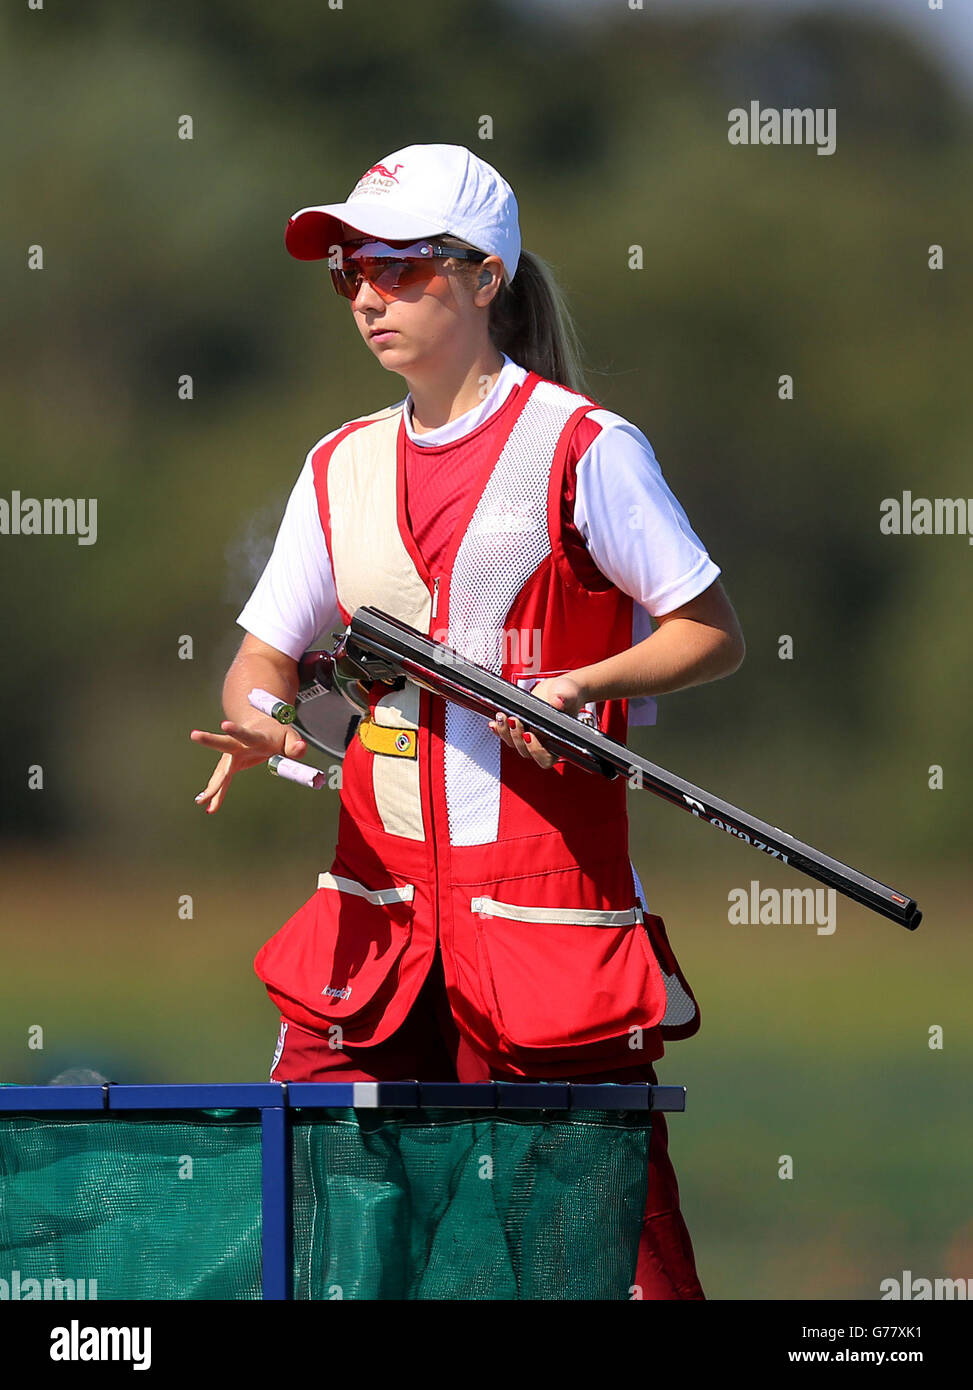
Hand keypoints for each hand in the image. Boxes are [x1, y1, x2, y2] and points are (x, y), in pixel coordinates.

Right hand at [190, 718, 307, 814]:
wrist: (261, 726)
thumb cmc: (277, 733)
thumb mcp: (290, 737)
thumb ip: (295, 745)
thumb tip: (300, 749)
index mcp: (255, 737)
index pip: (246, 733)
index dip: (236, 730)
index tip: (224, 725)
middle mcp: (239, 745)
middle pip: (224, 744)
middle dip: (210, 740)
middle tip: (194, 735)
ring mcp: (232, 756)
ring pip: (220, 770)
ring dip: (211, 785)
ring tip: (200, 800)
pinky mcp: (230, 766)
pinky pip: (223, 782)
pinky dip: (216, 794)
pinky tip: (208, 807)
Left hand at [488, 674, 587, 771]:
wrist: (558, 689)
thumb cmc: (568, 694)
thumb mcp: (569, 694)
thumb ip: (565, 698)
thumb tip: (558, 702)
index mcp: (558, 742)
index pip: (546, 758)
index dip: (535, 750)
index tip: (529, 734)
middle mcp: (543, 743)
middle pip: (525, 752)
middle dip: (516, 737)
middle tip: (514, 720)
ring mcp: (530, 736)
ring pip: (514, 744)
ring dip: (505, 733)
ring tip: (502, 716)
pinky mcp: (519, 728)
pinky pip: (506, 734)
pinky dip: (499, 729)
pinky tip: (495, 722)